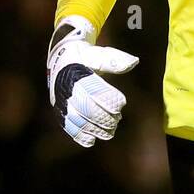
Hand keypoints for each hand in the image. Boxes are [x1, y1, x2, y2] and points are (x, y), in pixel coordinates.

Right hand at [47, 16, 138, 147]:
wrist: (60, 61)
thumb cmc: (85, 58)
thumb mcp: (98, 54)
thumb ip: (114, 60)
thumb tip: (134, 62)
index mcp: (76, 73)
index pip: (93, 89)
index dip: (109, 98)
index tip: (121, 102)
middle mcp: (67, 88)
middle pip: (86, 108)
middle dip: (104, 117)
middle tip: (118, 118)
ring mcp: (62, 102)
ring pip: (78, 120)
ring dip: (96, 129)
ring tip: (110, 130)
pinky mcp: (60, 112)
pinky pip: (68, 127)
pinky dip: (80, 136)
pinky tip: (92, 139)